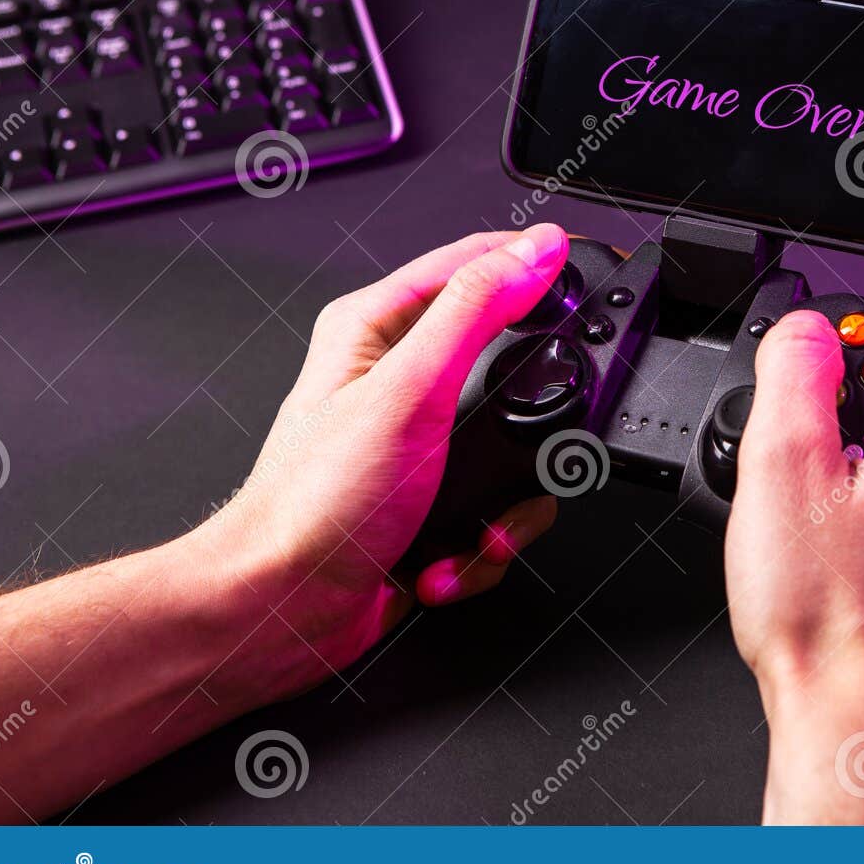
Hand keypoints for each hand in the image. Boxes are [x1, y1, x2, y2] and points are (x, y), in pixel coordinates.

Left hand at [188, 223, 570, 698]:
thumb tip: (533, 252)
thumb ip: (476, 311)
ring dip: (508, 506)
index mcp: (376, 328)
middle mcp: (396, 380)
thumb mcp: (409, 391)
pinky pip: (497, 511)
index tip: (582, 274)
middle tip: (536, 445)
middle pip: (510, 362)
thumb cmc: (314, 504)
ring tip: (480, 526)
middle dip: (532, 423)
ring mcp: (417, 446)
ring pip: (514, 449)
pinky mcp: (432, 504)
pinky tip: (447, 556)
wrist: (282, 611)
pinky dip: (482, 545)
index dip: (532, 262)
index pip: (472, 261)